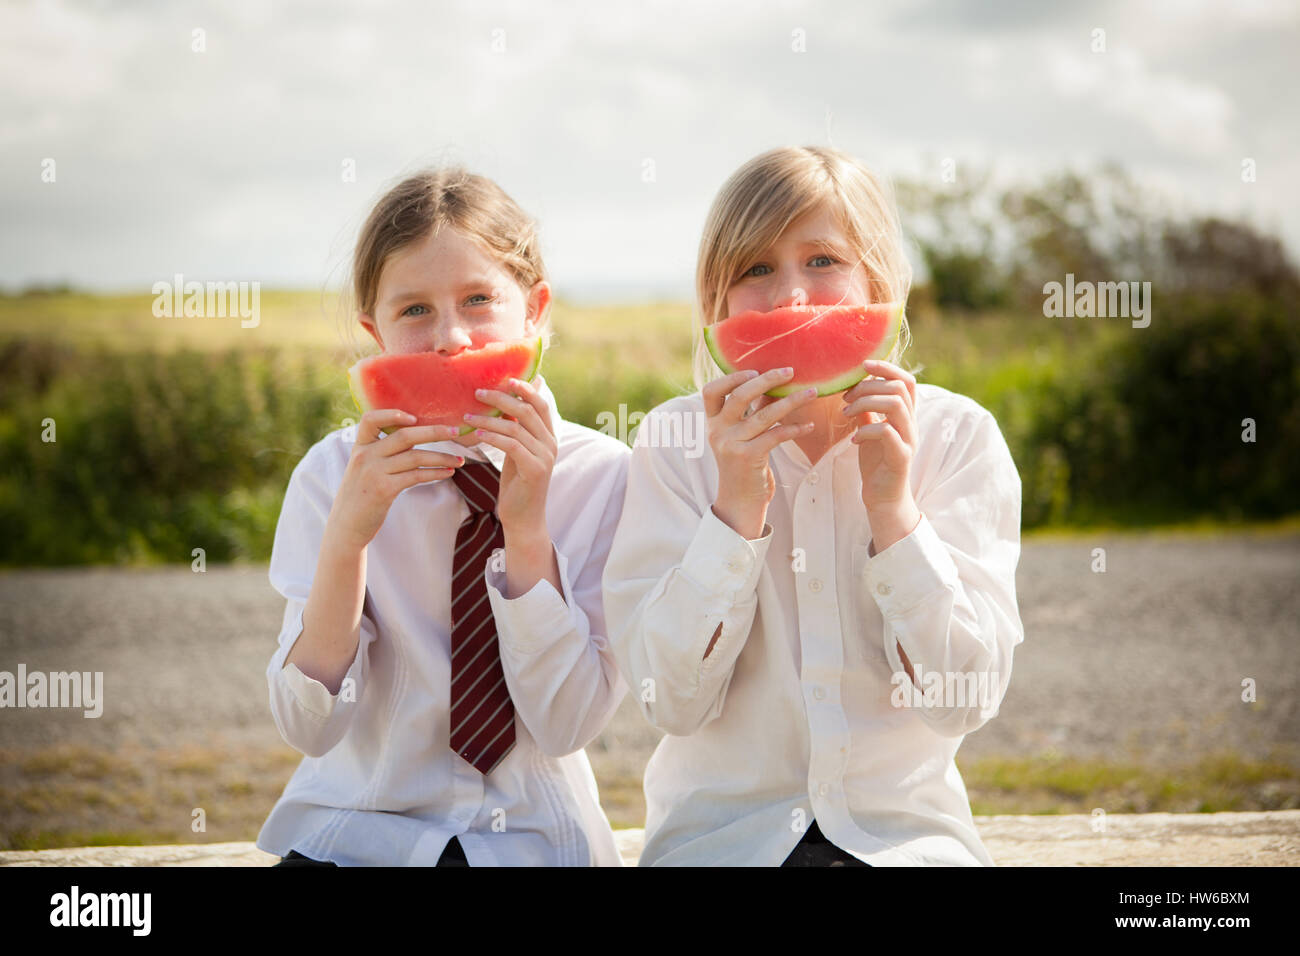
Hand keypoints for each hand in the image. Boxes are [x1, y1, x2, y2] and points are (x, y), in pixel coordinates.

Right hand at [328, 410, 463, 550]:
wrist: (346, 526)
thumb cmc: (360, 496)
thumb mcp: (363, 468)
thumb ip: (381, 452)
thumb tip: (414, 437)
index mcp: (360, 447)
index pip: (370, 419)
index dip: (392, 414)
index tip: (414, 417)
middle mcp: (366, 456)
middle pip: (404, 435)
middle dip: (434, 432)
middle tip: (455, 431)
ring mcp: (374, 472)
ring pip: (415, 456)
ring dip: (442, 457)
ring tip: (460, 459)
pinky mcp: (384, 489)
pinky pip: (416, 476)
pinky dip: (435, 473)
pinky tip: (448, 472)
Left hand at [462, 377, 556, 539]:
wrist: (524, 518)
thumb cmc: (517, 484)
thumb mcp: (516, 452)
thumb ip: (515, 430)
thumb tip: (502, 405)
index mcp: (548, 438)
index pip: (540, 405)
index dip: (526, 389)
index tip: (506, 378)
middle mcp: (550, 444)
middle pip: (528, 411)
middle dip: (502, 398)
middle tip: (478, 392)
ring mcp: (545, 457)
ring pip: (516, 427)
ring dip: (489, 418)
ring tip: (467, 414)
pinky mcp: (535, 470)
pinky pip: (511, 445)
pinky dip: (492, 436)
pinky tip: (476, 432)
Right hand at [704, 367, 819, 538]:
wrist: (739, 501)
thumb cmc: (744, 464)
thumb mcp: (741, 436)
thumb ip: (750, 411)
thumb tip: (772, 382)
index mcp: (712, 422)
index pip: (711, 391)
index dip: (730, 377)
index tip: (754, 370)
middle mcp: (718, 431)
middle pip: (740, 396)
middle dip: (767, 379)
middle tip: (790, 371)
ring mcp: (731, 444)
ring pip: (764, 414)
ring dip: (792, 401)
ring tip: (812, 392)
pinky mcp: (748, 458)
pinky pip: (776, 435)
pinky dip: (795, 429)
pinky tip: (809, 426)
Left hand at [842, 359, 919, 522]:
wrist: (883, 496)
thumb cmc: (876, 461)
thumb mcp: (869, 428)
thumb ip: (867, 408)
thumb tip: (855, 386)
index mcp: (905, 414)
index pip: (906, 380)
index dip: (886, 367)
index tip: (862, 365)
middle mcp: (911, 424)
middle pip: (899, 388)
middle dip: (868, 386)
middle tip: (846, 399)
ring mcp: (908, 439)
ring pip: (896, 405)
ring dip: (866, 403)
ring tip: (847, 413)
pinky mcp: (901, 457)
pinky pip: (887, 432)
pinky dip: (866, 430)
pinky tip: (854, 439)